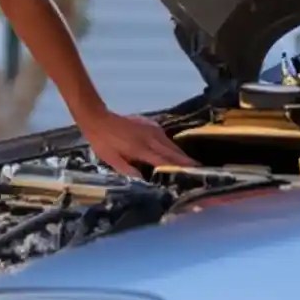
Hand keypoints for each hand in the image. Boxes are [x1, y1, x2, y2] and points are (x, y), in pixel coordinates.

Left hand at [78, 109, 197, 174]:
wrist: (98, 119)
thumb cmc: (103, 142)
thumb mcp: (112, 160)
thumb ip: (129, 170)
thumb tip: (145, 181)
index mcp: (142, 148)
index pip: (166, 160)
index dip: (180, 167)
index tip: (194, 172)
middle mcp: (150, 137)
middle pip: (173, 151)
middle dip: (186, 161)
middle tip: (200, 171)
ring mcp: (151, 129)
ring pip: (171, 143)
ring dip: (180, 154)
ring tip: (190, 165)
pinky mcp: (150, 124)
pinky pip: (165, 137)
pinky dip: (172, 146)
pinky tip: (174, 152)